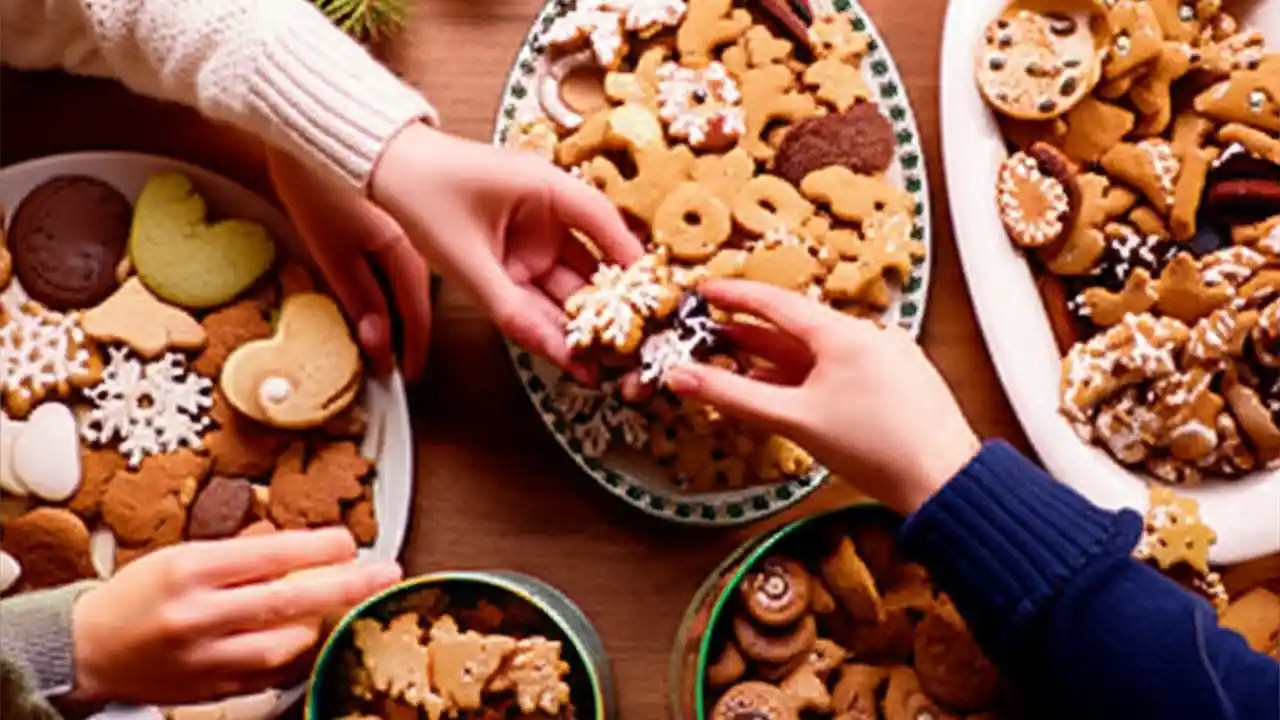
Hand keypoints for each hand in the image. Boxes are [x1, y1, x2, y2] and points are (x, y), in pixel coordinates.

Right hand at [70, 528, 400, 704]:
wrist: (88, 649)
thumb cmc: (139, 594)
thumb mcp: (183, 555)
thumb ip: (243, 551)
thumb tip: (302, 543)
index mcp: (189, 571)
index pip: (268, 555)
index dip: (318, 548)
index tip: (350, 542)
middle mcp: (198, 616)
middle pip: (288, 601)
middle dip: (345, 586)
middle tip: (385, 574)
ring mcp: (205, 658)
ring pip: (285, 645)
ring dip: (319, 623)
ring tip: (334, 607)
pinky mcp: (212, 689)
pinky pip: (271, 675)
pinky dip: (296, 655)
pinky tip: (311, 638)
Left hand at [268, 147, 432, 380]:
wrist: (315, 123)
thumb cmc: (318, 180)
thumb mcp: (333, 249)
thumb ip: (360, 299)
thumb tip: (377, 345)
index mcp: (407, 250)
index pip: (418, 313)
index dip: (414, 350)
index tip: (405, 377)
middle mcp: (419, 239)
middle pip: (422, 297)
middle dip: (414, 334)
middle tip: (402, 365)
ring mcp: (411, 225)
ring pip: (418, 279)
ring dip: (408, 311)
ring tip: (395, 337)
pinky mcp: (399, 212)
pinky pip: (411, 259)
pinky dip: (403, 285)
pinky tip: (391, 294)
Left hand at [370, 123, 642, 377]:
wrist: (385, 173)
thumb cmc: (425, 190)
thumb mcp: (467, 252)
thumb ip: (509, 304)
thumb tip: (551, 344)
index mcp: (546, 188)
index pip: (602, 221)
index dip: (627, 257)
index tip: (649, 292)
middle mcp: (547, 216)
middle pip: (590, 264)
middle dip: (608, 307)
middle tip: (627, 344)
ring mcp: (532, 241)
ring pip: (566, 286)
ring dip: (580, 323)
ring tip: (601, 363)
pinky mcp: (514, 262)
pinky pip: (539, 296)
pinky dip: (552, 324)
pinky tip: (570, 354)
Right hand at [663, 280, 980, 514]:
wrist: (943, 481)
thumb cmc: (875, 448)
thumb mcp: (794, 419)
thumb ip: (733, 396)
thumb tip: (682, 377)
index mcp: (844, 334)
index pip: (776, 303)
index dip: (736, 296)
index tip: (707, 291)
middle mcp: (868, 336)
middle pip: (798, 327)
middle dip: (752, 332)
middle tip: (714, 329)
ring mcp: (887, 358)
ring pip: (820, 351)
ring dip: (778, 358)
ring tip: (741, 362)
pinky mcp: (899, 383)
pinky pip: (843, 369)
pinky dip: (808, 375)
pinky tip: (790, 392)